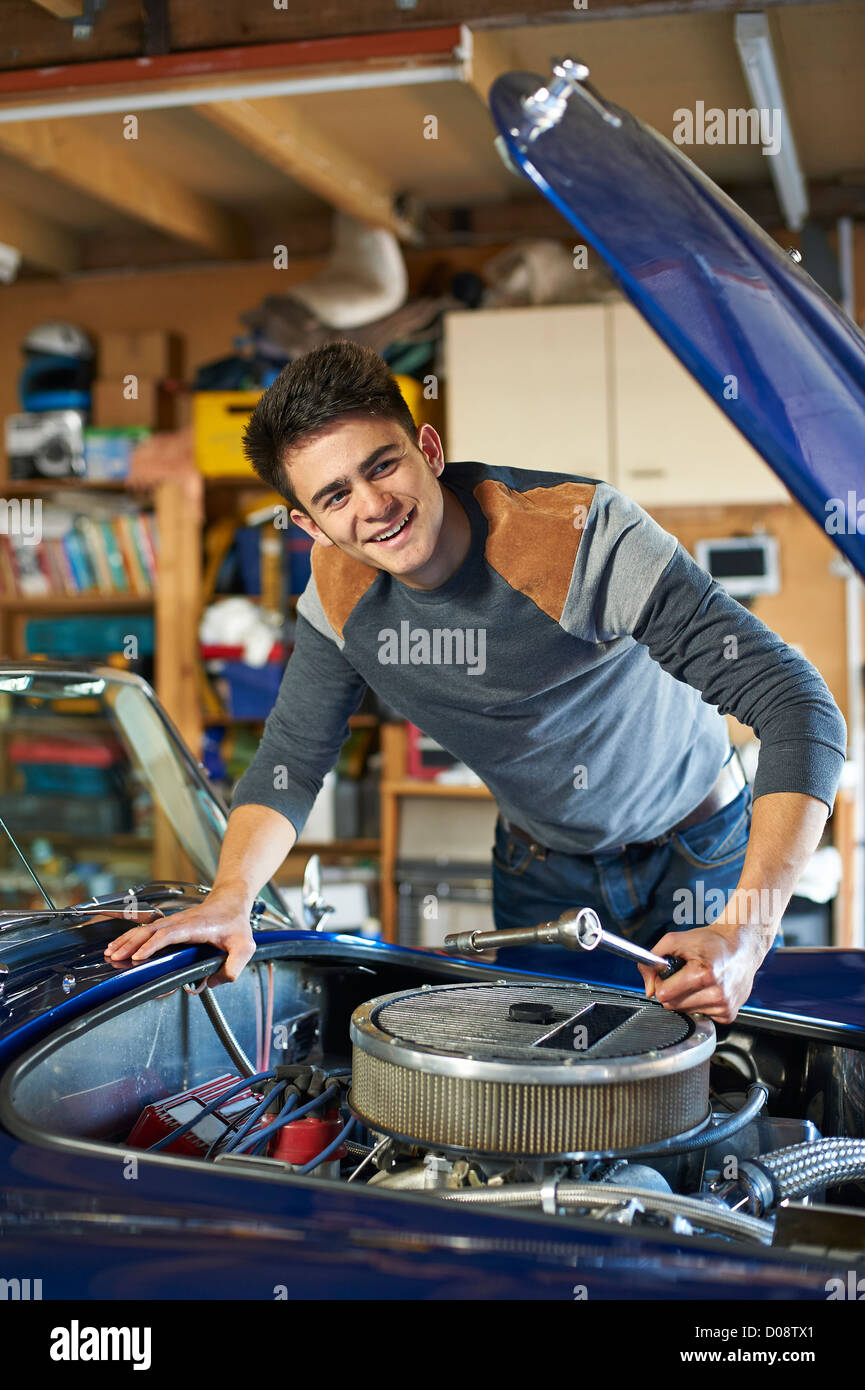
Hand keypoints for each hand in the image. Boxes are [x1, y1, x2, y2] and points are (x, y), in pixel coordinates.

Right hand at [103, 889, 255, 985]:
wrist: (231, 900)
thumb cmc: (236, 922)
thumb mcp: (244, 947)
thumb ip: (233, 968)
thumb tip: (212, 982)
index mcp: (195, 926)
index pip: (168, 934)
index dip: (152, 945)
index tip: (137, 957)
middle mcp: (180, 922)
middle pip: (149, 931)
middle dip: (130, 944)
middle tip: (115, 957)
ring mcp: (173, 922)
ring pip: (144, 929)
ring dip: (126, 940)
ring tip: (111, 953)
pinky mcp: (170, 925)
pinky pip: (146, 930)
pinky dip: (131, 937)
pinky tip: (120, 945)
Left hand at [637, 919, 770, 1023]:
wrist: (742, 946)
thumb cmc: (711, 941)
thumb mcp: (676, 940)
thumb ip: (653, 960)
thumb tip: (648, 989)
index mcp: (703, 974)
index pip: (664, 994)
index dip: (662, 982)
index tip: (670, 973)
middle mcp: (716, 993)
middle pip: (673, 1005)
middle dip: (674, 990)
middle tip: (685, 975)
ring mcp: (724, 1006)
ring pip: (686, 1011)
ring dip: (688, 997)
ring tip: (700, 980)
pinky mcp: (729, 1014)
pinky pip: (701, 1015)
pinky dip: (701, 1003)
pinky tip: (710, 989)